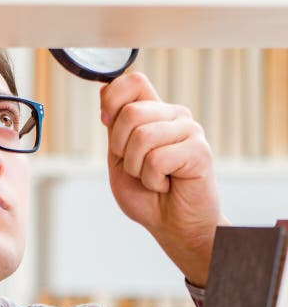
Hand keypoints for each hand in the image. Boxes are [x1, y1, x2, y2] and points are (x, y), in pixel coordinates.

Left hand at [100, 72, 229, 286]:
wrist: (171, 224)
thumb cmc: (146, 194)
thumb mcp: (119, 158)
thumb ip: (115, 128)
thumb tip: (105, 97)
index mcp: (153, 113)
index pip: (132, 81)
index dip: (112, 99)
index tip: (107, 123)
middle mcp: (174, 115)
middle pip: (129, 113)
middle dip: (121, 150)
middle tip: (137, 168)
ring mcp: (190, 130)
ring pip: (142, 137)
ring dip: (137, 169)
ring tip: (153, 178)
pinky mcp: (200, 150)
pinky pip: (157, 159)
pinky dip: (152, 180)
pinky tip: (166, 184)